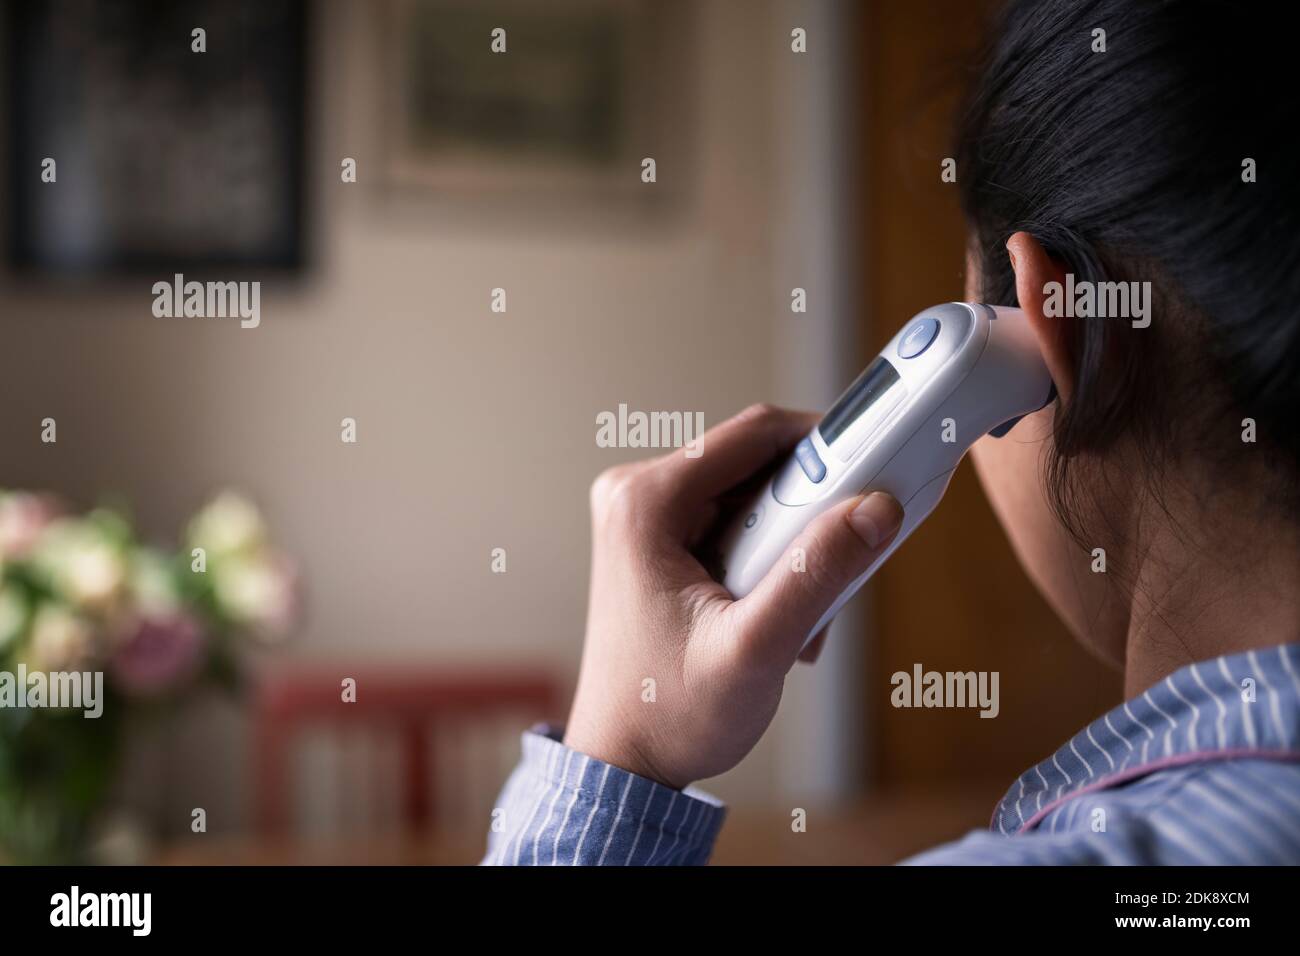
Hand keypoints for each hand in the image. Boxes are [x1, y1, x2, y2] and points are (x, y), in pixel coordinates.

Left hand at [563, 404, 903, 789]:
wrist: (626, 763)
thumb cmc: (669, 715)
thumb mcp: (755, 649)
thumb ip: (815, 575)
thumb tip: (875, 509)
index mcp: (644, 503)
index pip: (756, 433)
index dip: (829, 443)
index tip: (880, 471)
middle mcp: (638, 497)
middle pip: (759, 464)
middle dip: (811, 516)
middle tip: (834, 574)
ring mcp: (648, 520)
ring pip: (757, 497)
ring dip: (796, 548)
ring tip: (799, 615)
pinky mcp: (662, 545)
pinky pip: (741, 526)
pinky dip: (774, 564)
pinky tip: (776, 617)